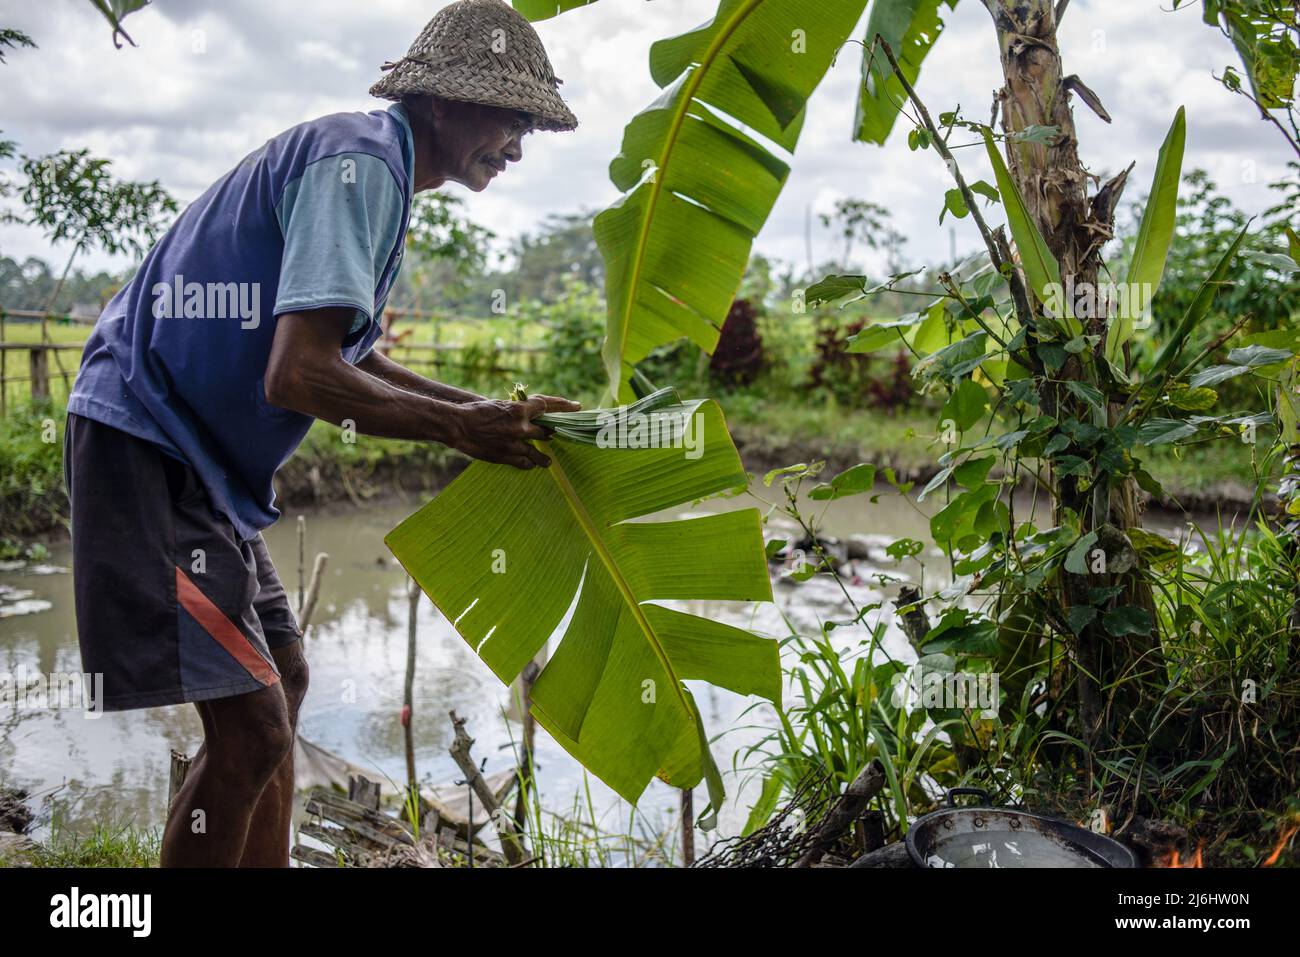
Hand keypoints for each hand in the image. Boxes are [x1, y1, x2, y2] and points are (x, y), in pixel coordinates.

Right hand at [451, 394, 581, 468]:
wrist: (458, 425)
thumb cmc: (475, 411)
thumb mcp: (498, 405)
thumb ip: (516, 412)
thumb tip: (527, 414)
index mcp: (519, 409)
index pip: (547, 405)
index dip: (563, 405)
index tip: (576, 406)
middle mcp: (520, 427)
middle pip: (546, 430)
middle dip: (554, 431)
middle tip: (561, 434)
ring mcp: (514, 443)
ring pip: (538, 451)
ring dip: (543, 455)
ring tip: (549, 461)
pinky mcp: (506, 456)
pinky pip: (524, 462)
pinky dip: (528, 463)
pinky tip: (531, 465)